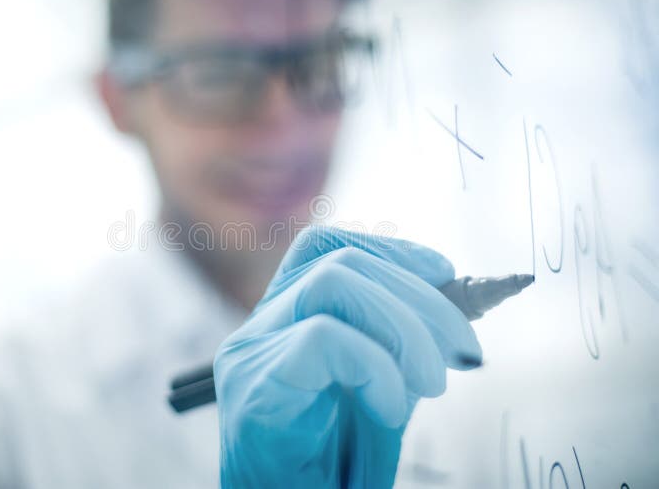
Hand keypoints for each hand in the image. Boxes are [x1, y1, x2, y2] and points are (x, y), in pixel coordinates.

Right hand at [214, 225, 481, 487]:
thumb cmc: (334, 468)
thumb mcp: (381, 391)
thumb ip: (400, 345)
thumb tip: (450, 305)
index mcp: (286, 321)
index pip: (325, 247)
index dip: (388, 249)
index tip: (444, 274)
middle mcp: (260, 328)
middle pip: (340, 262)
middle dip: (420, 297)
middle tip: (463, 350)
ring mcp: (251, 353)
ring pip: (331, 283)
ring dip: (403, 327)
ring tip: (430, 383)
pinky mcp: (254, 386)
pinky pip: (322, 338)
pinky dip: (374, 368)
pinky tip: (388, 409)